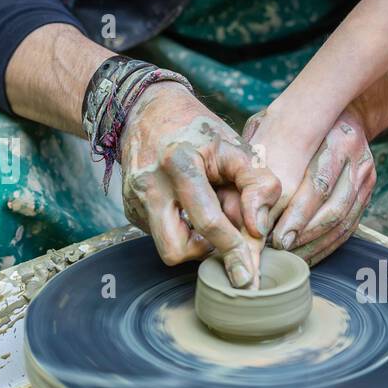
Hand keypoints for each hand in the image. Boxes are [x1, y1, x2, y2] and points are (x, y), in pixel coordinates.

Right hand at [119, 83, 279, 285]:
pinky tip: (190, 210)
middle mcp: (150, 185)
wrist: (148, 112)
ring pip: (167, 248)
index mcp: (179, 163)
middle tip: (228, 246)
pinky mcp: (130, 210)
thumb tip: (257, 229)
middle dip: (204, 255)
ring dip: (194, 243)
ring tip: (210, 219)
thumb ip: (258, 184)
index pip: (207, 220)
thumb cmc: (200, 132)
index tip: (247, 275)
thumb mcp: (237, 147)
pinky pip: (161, 236)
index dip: (231, 249)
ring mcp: (134, 200)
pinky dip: (182, 231)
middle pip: (175, 249)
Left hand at [243, 106, 376, 264]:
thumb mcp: (275, 122)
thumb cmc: (298, 121)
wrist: (345, 112)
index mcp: (339, 139)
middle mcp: (357, 160)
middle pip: (331, 208)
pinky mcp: (367, 195)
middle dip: (301, 233)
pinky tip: (305, 254)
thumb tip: (239, 196)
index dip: (294, 213)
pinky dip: (325, 245)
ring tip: (287, 256)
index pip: (317, 184)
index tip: (270, 232)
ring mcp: (366, 179)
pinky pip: (347, 229)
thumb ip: (260, 153)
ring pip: (341, 223)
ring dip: (313, 243)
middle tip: (276, 248)